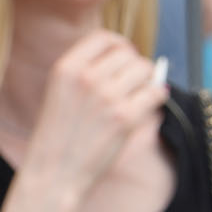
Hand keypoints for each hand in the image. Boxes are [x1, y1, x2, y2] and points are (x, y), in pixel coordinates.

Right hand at [21, 31, 169, 196]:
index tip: (124, 59)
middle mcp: (86, 77)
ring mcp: (106, 97)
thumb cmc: (59, 136)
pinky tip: (149, 106)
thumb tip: (131, 59)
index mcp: (66, 67)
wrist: (53, 173)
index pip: (104, 38)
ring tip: (139, 96)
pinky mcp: (125, 118)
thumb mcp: (61, 93)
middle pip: (129, 54)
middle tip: (134, 84)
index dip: (120, 46)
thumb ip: (88, 72)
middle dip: (136, 67)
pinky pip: (156, 93)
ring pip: (145, 70)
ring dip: (148, 81)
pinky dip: (157, 97)